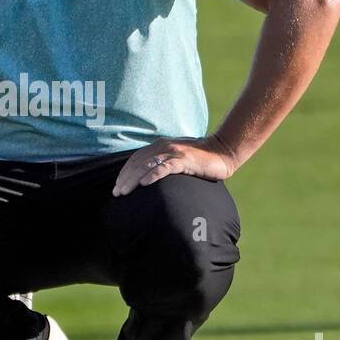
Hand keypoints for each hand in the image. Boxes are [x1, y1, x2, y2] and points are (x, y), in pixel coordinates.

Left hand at [111, 135, 239, 196]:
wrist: (223, 152)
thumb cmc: (200, 159)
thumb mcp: (178, 159)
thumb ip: (164, 164)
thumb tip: (150, 179)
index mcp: (160, 145)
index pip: (136, 159)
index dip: (124, 173)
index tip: (117, 187)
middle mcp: (164, 146)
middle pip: (138, 162)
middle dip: (125, 178)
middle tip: (116, 193)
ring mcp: (174, 152)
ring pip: (147, 165)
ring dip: (133, 179)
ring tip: (124, 191)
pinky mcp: (184, 159)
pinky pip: (165, 167)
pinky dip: (153, 175)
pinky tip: (144, 184)